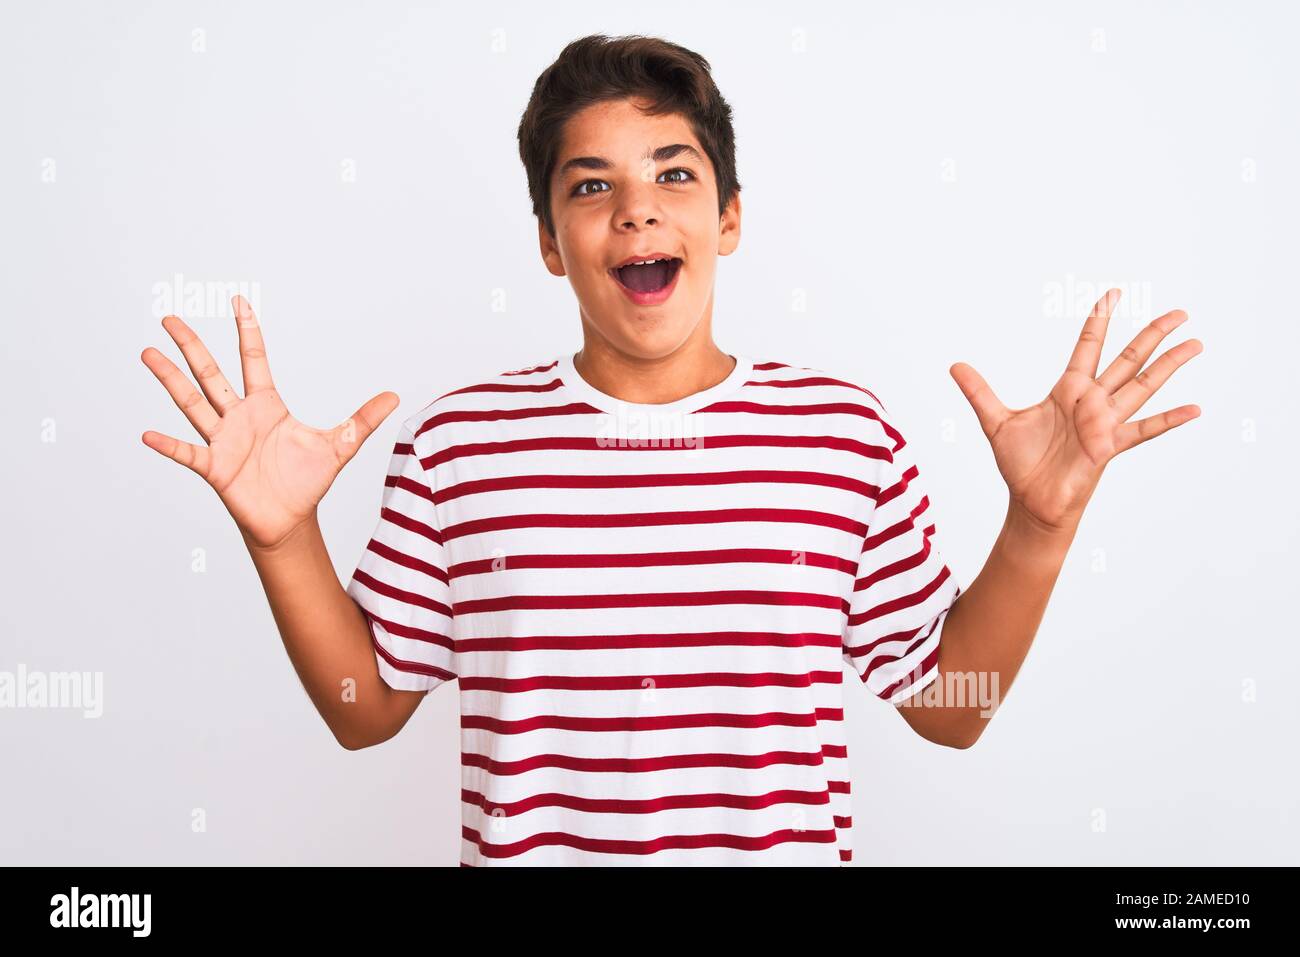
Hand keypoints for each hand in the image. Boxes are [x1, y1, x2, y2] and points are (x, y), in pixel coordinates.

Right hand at [140, 295, 398, 549]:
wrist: (291, 519)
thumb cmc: (307, 481)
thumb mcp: (340, 446)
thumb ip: (363, 420)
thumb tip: (394, 396)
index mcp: (267, 406)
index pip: (254, 359)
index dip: (248, 331)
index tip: (238, 301)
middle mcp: (240, 417)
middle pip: (211, 373)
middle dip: (191, 346)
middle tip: (169, 318)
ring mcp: (224, 441)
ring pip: (192, 403)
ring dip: (170, 380)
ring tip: (148, 353)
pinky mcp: (215, 468)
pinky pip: (188, 453)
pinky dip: (169, 445)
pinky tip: (148, 434)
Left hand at [949, 288, 1202, 532]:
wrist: (1030, 502)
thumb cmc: (1020, 465)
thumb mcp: (995, 421)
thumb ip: (979, 392)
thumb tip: (954, 366)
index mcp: (1068, 390)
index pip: (1088, 346)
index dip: (1100, 320)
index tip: (1112, 294)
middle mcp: (1092, 403)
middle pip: (1128, 359)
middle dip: (1152, 335)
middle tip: (1180, 312)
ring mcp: (1104, 423)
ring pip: (1143, 385)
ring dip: (1170, 365)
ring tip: (1197, 343)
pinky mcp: (1108, 446)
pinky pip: (1144, 430)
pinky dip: (1170, 419)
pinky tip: (1195, 408)